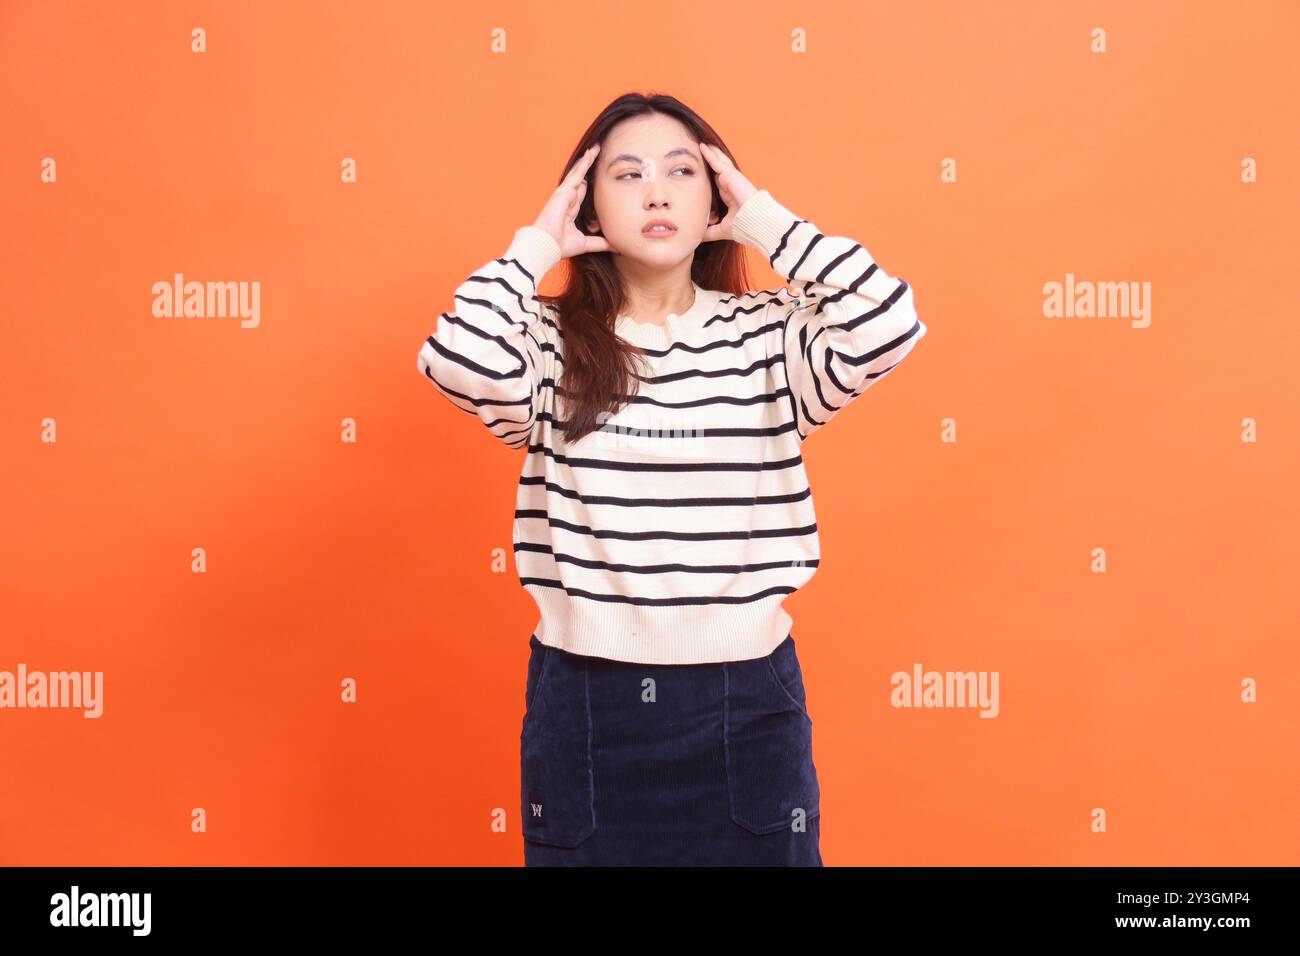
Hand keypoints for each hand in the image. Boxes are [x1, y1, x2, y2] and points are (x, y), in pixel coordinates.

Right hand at [533, 143, 613, 257]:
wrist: (548, 245)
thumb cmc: (561, 245)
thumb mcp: (586, 243)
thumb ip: (600, 243)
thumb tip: (617, 246)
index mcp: (570, 211)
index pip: (582, 193)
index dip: (589, 183)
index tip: (598, 176)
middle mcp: (567, 200)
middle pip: (580, 179)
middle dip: (588, 167)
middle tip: (598, 154)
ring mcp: (564, 194)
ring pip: (579, 173)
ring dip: (587, 160)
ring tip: (596, 148)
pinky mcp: (563, 191)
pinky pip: (576, 173)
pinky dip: (584, 163)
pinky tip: (590, 153)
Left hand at [699, 142, 758, 242]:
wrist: (755, 223)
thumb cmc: (744, 226)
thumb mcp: (721, 229)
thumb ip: (709, 231)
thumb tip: (697, 237)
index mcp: (729, 196)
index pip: (717, 183)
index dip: (710, 175)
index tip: (700, 171)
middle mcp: (731, 185)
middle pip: (718, 170)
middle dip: (710, 160)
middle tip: (699, 151)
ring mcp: (731, 179)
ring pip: (718, 162)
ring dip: (710, 153)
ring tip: (701, 144)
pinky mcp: (731, 175)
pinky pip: (717, 162)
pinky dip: (709, 154)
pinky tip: (702, 147)